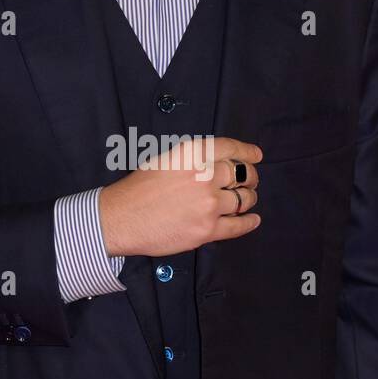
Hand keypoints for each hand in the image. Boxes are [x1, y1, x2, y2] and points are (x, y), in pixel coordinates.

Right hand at [97, 135, 261, 257]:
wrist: (121, 219)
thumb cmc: (138, 189)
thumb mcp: (166, 160)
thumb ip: (194, 159)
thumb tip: (219, 163)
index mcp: (193, 154)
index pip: (231, 148)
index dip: (248, 152)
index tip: (256, 156)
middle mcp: (205, 175)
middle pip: (243, 174)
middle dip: (250, 177)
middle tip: (250, 181)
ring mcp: (208, 204)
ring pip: (244, 199)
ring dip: (248, 198)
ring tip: (246, 200)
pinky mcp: (207, 230)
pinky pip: (239, 226)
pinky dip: (249, 222)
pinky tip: (252, 220)